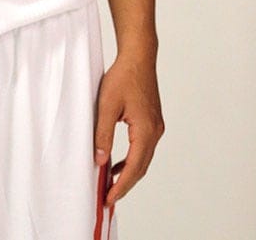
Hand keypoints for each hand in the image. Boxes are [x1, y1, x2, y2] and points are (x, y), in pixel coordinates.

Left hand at [94, 53, 163, 206]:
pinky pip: (142, 148)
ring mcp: (155, 127)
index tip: (108, 198)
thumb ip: (103, 134)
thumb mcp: (106, 105)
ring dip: (128, 172)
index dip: (121, 186)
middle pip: (141, 167)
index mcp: (145, 131)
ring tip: (111, 184)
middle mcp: (155, 132)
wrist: (138, 57)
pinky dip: (131, 159)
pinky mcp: (152, 121)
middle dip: (125, 184)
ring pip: (143, 159)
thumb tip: (100, 159)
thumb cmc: (123, 77)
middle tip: (108, 197)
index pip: (134, 168)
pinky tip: (118, 162)